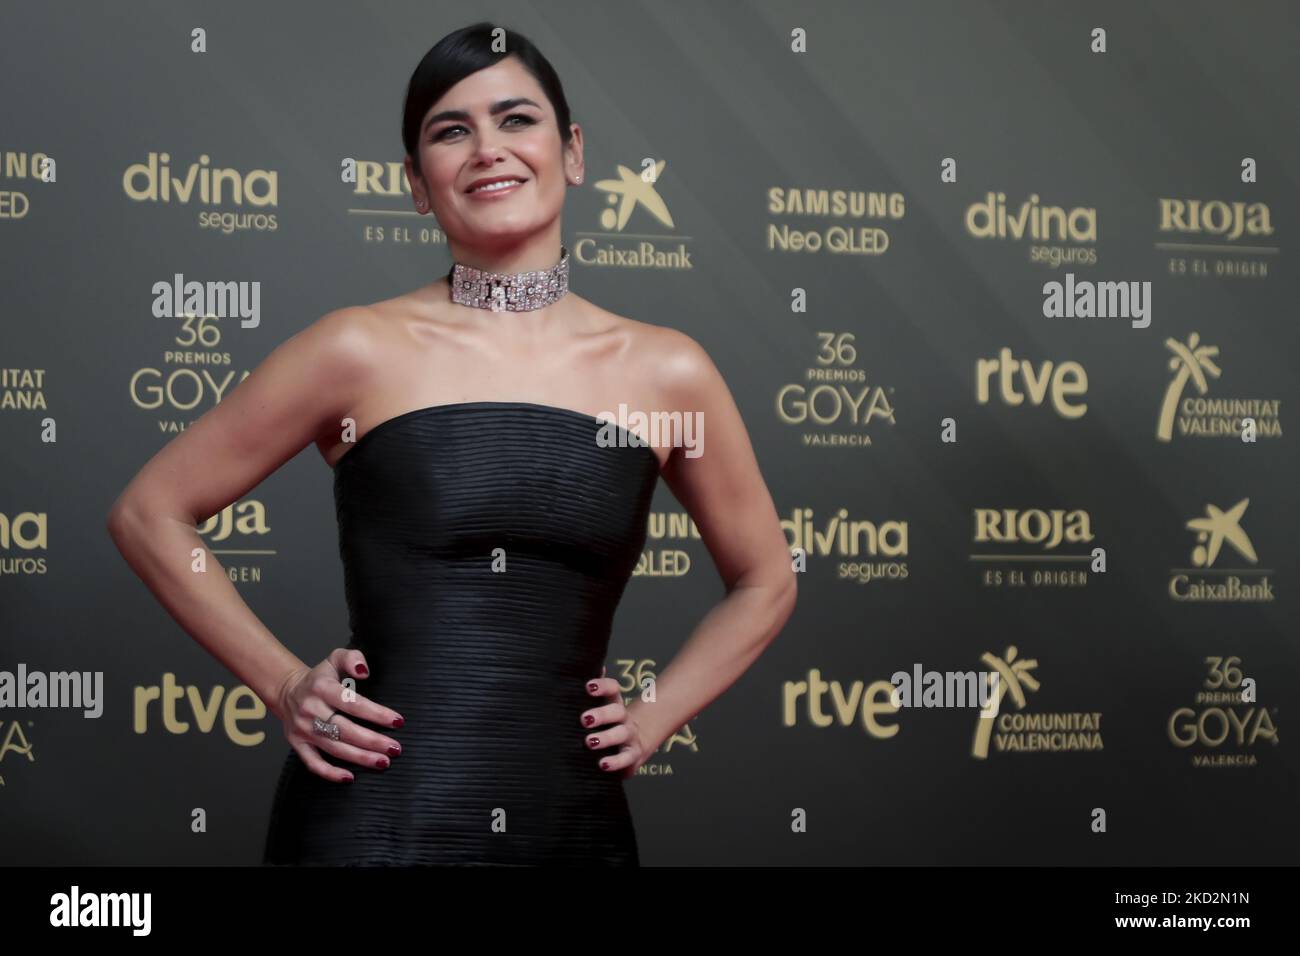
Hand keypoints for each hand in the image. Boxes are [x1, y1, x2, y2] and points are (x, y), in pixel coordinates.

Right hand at [272, 648, 405, 783]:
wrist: (288, 691)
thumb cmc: (321, 677)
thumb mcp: (335, 658)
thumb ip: (352, 658)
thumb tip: (364, 671)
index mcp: (322, 688)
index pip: (353, 703)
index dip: (376, 714)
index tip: (398, 721)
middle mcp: (311, 709)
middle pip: (345, 729)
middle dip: (372, 741)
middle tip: (395, 748)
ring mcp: (302, 729)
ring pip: (333, 748)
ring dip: (360, 758)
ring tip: (383, 761)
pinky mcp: (297, 744)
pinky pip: (312, 763)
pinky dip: (330, 773)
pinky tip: (350, 777)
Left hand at [580, 666, 647, 779]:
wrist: (635, 746)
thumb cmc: (611, 725)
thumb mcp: (602, 707)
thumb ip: (596, 691)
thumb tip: (590, 664)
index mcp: (614, 704)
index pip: (613, 689)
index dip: (602, 686)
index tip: (588, 687)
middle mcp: (624, 719)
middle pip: (617, 711)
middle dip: (601, 714)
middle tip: (584, 719)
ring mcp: (630, 737)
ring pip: (621, 734)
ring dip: (606, 737)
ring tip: (590, 741)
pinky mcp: (632, 756)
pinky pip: (625, 759)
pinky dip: (615, 762)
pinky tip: (602, 764)